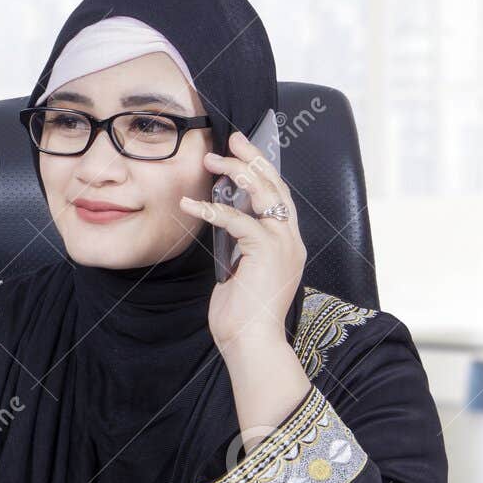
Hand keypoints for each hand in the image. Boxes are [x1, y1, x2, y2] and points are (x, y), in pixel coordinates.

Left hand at [178, 128, 306, 351]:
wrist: (252, 342)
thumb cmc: (242, 316)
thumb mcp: (239, 273)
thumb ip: (238, 248)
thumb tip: (222, 228)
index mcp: (288, 245)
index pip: (279, 198)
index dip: (263, 171)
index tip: (244, 152)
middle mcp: (291, 240)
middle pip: (276, 186)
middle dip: (254, 158)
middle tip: (233, 139)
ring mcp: (283, 244)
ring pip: (264, 193)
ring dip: (236, 173)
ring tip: (211, 161)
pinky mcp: (267, 251)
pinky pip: (238, 219)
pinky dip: (212, 210)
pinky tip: (191, 205)